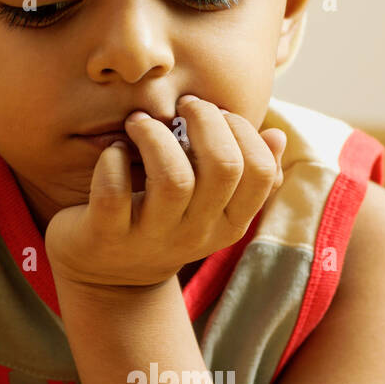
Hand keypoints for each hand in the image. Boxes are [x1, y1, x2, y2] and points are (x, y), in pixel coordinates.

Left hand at [44, 96, 286, 287]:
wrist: (108, 276)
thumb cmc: (163, 222)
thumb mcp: (209, 207)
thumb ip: (245, 175)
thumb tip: (277, 135)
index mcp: (229, 224)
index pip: (259, 173)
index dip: (241, 130)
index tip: (214, 113)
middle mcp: (196, 234)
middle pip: (223, 167)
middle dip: (206, 120)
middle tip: (183, 107)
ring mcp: (152, 238)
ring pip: (173, 178)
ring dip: (155, 134)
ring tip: (141, 122)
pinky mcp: (107, 237)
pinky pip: (114, 191)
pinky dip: (112, 158)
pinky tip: (112, 152)